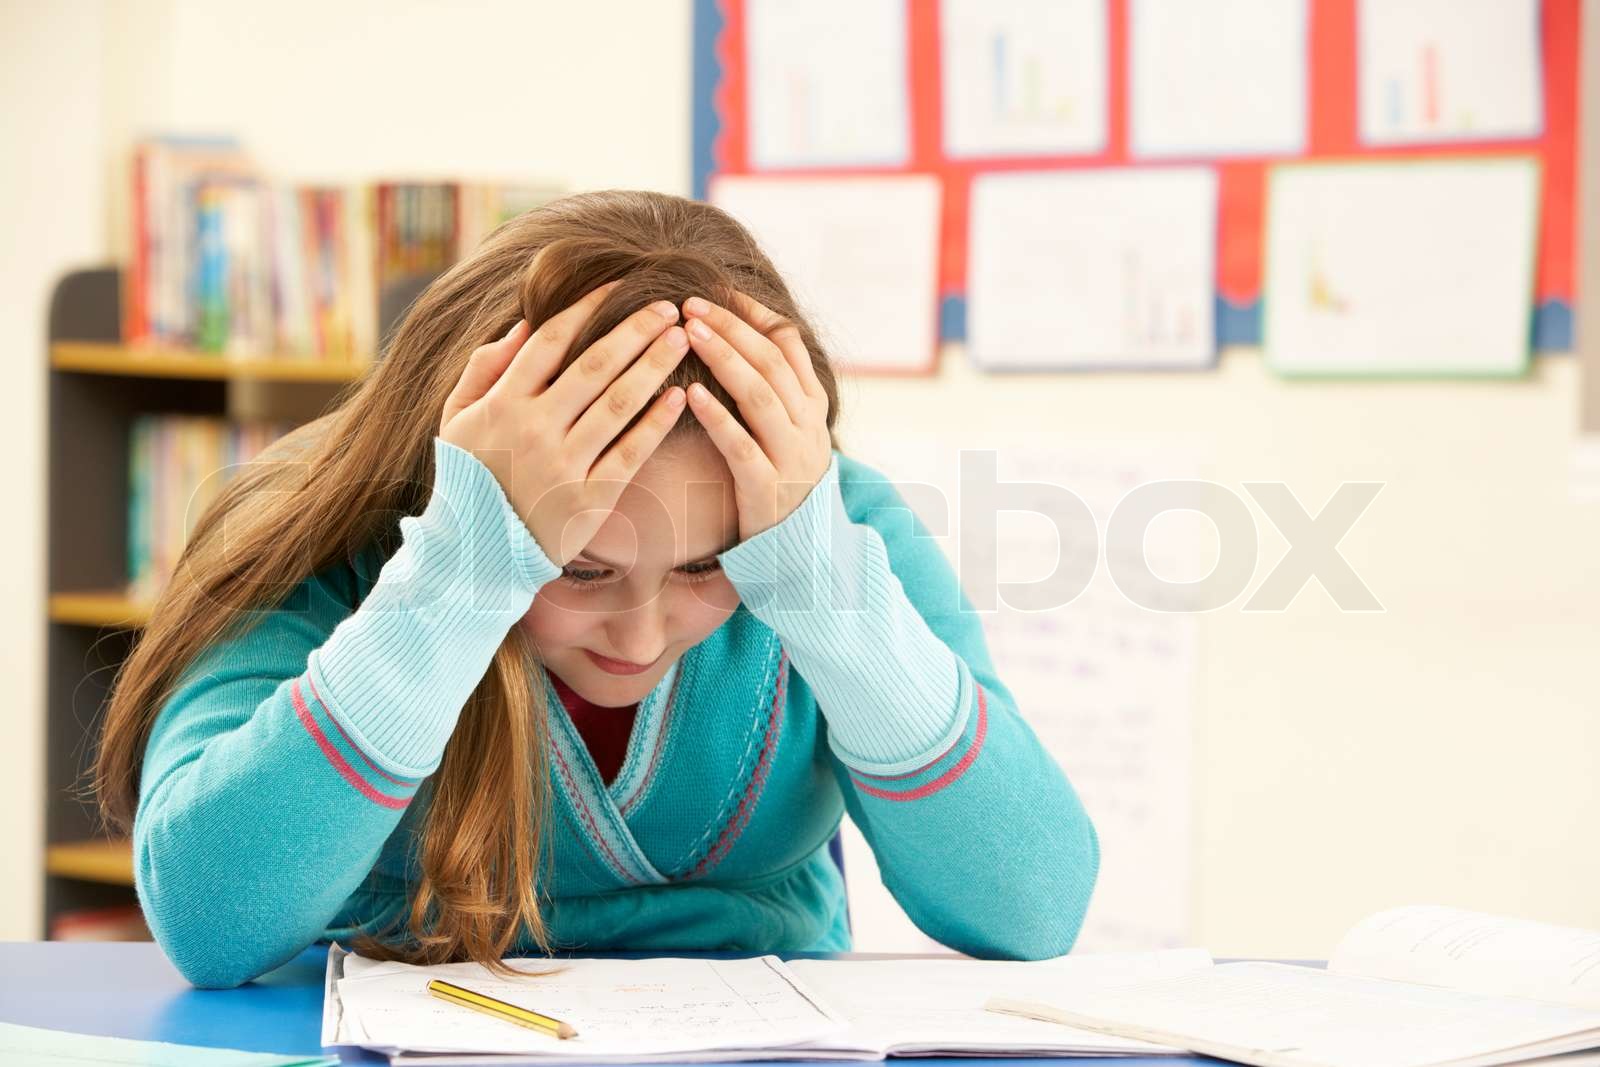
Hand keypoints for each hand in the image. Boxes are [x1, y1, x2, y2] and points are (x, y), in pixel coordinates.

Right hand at [438, 281, 690, 565]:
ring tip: (682, 339)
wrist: (474, 552)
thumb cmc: (469, 477)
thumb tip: (525, 323)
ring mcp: (564, 464)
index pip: (551, 340)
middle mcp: (535, 428)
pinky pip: (630, 453)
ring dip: (654, 366)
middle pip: (595, 365)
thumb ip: (484, 368)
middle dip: (636, 330)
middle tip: (669, 305)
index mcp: (503, 402)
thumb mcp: (457, 418)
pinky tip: (681, 397)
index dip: (589, 306)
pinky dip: (657, 423)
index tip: (620, 284)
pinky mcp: (589, 498)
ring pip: (618, 404)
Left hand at [681, 292, 831, 540]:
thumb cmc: (781, 479)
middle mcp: (808, 426)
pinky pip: (742, 446)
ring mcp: (792, 456)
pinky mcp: (768, 488)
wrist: (802, 549)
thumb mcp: (790, 430)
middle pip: (772, 362)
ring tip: (690, 333)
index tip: (718, 289)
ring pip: (761, 396)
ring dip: (724, 359)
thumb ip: (772, 387)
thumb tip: (739, 332)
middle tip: (691, 304)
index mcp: (814, 405)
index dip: (754, 313)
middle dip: (732, 327)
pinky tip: (691, 393)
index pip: (790, 343)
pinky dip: (718, 416)